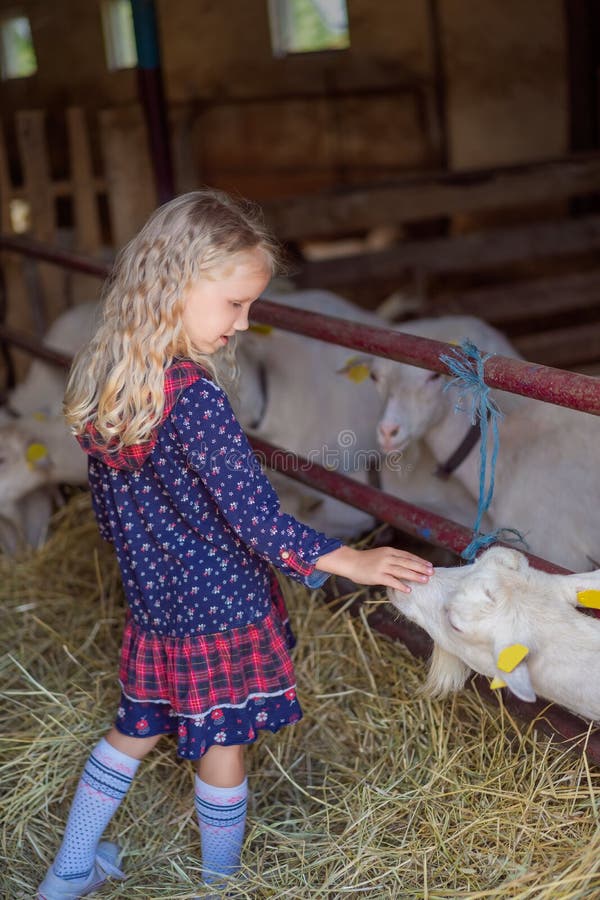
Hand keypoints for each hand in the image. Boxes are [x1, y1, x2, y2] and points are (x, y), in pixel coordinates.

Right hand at [314, 545, 432, 591]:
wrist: (350, 562)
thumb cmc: (365, 560)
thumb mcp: (381, 555)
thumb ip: (392, 559)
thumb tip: (405, 566)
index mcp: (389, 551)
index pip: (408, 556)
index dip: (419, 561)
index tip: (429, 565)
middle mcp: (388, 557)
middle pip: (408, 562)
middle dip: (421, 568)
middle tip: (432, 572)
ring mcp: (383, 566)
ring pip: (402, 571)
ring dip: (415, 576)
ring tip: (425, 580)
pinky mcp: (377, 576)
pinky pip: (392, 581)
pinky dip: (401, 585)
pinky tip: (408, 590)